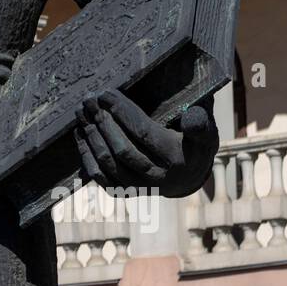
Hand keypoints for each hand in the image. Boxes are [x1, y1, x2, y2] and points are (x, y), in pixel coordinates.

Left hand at [73, 89, 215, 197]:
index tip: (106, 93)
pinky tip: (81, 132)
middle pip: (122, 149)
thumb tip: (192, 115)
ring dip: (91, 135)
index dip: (122, 112)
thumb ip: (200, 123)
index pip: (144, 133)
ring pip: (108, 163)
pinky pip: (100, 177)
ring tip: (82, 112)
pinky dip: (87, 155)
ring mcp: (139, 188)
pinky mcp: (125, 192)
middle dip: (102, 121)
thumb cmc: (194, 145)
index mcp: (177, 159)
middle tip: (89, 99)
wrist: (188, 176)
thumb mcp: (205, 132)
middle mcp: (158, 178)